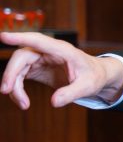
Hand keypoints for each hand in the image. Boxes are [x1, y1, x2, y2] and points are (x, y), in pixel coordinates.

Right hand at [0, 31, 122, 109]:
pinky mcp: (36, 68)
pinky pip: (19, 76)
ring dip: (14, 85)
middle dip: (11, 73)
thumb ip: (72, 93)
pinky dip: (17, 89)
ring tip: (23, 104)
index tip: (3, 36)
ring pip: (17, 68)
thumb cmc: (93, 76)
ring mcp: (40, 59)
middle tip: (6, 91)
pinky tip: (23, 101)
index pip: (38, 40)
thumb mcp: (87, 86)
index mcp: (62, 50)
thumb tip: (54, 102)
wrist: (95, 76)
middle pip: (21, 57)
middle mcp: (48, 51)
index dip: (21, 37)